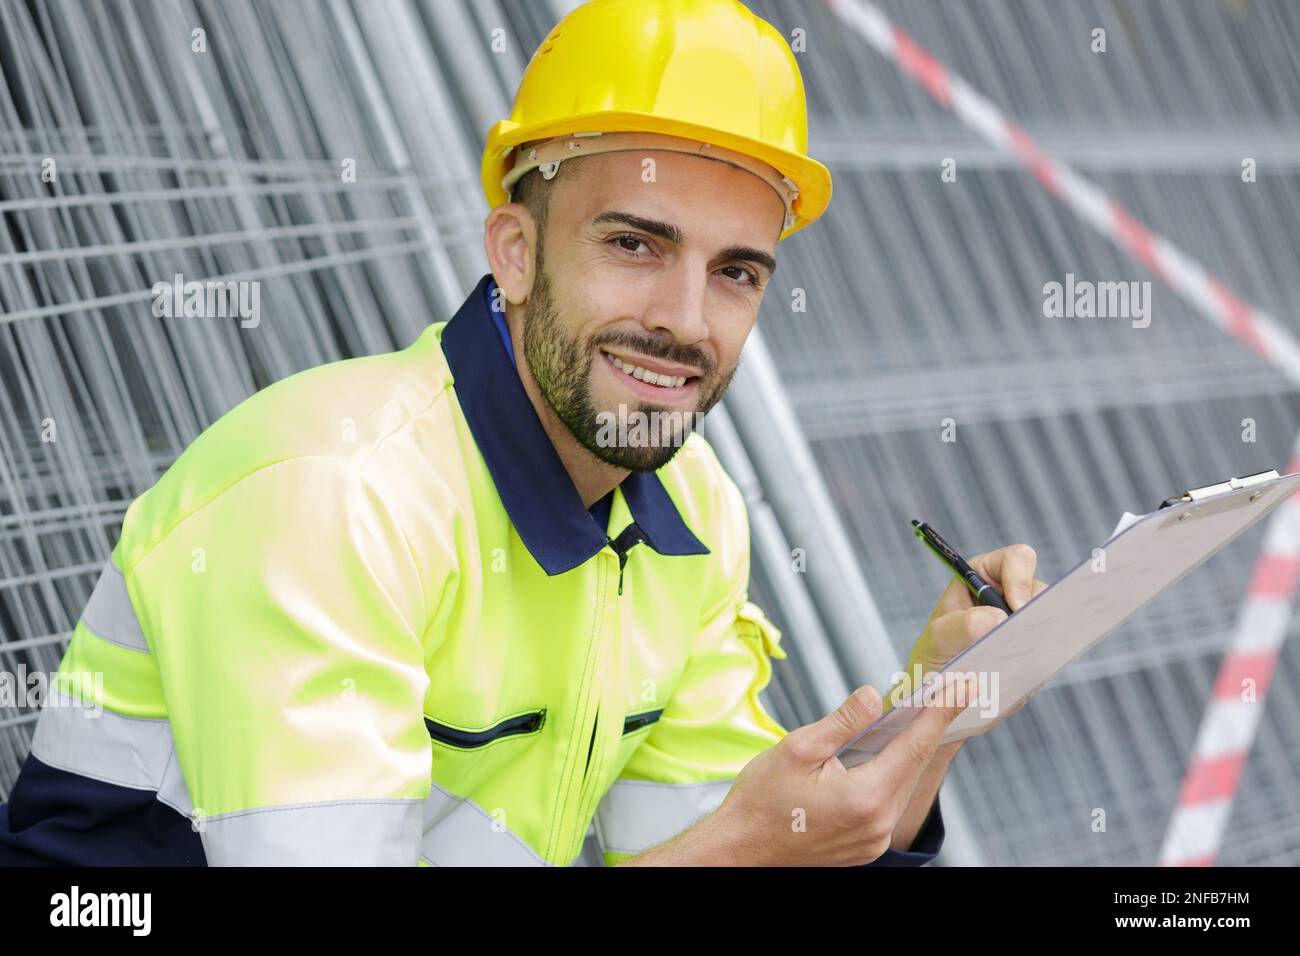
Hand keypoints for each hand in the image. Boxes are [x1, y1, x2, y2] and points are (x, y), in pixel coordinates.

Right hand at [708, 679, 975, 865]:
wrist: (739, 851)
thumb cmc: (759, 802)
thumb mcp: (797, 749)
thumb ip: (841, 722)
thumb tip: (874, 696)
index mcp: (865, 798)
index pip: (915, 745)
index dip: (940, 711)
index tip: (962, 686)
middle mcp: (878, 825)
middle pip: (915, 765)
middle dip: (931, 726)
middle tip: (949, 692)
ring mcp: (874, 841)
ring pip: (904, 784)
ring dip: (911, 750)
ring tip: (920, 716)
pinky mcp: (865, 846)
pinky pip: (889, 802)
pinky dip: (893, 774)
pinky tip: (888, 753)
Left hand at [898, 542, 1048, 729]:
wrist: (941, 690)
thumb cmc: (936, 652)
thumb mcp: (940, 638)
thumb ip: (963, 626)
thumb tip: (998, 619)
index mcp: (984, 575)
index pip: (1016, 559)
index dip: (1021, 580)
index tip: (1017, 609)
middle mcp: (1010, 593)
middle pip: (1041, 590)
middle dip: (1036, 612)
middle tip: (1023, 637)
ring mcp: (1026, 620)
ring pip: (1052, 620)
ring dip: (1039, 638)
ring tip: (1018, 658)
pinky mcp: (1037, 646)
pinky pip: (1053, 648)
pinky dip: (1042, 659)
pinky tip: (1025, 671)